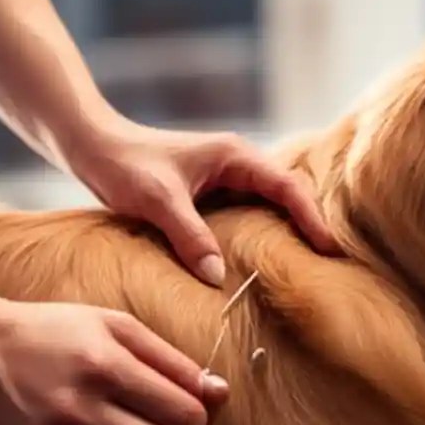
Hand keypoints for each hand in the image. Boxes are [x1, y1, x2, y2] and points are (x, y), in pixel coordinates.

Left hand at [65, 120, 339, 285]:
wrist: (94, 147)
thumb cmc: (124, 164)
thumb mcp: (156, 201)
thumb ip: (189, 236)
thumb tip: (217, 278)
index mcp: (235, 156)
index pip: (288, 187)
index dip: (311, 218)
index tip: (328, 249)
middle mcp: (239, 164)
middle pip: (290, 195)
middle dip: (311, 225)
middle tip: (331, 266)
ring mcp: (228, 179)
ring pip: (272, 206)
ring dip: (289, 232)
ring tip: (308, 269)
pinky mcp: (214, 195)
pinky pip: (250, 215)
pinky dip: (264, 236)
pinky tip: (265, 264)